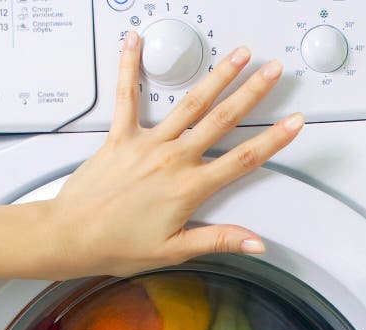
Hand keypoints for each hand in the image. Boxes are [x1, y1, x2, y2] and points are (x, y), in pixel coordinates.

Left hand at [33, 33, 304, 277]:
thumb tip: (255, 243)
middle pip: (222, 120)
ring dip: (216, 76)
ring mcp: (146, 144)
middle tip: (272, 70)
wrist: (72, 236)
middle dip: (252, 92)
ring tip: (237, 55)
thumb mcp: (174, 250)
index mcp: (188, 189)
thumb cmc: (117, 246)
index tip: (292, 123)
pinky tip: (135, 42)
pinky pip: (127, 96)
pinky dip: (130, 67)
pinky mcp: (120, 137)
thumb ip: (218, 240)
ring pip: (189, 103)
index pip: (242, 160)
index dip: (272, 140)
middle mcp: (172, 159)